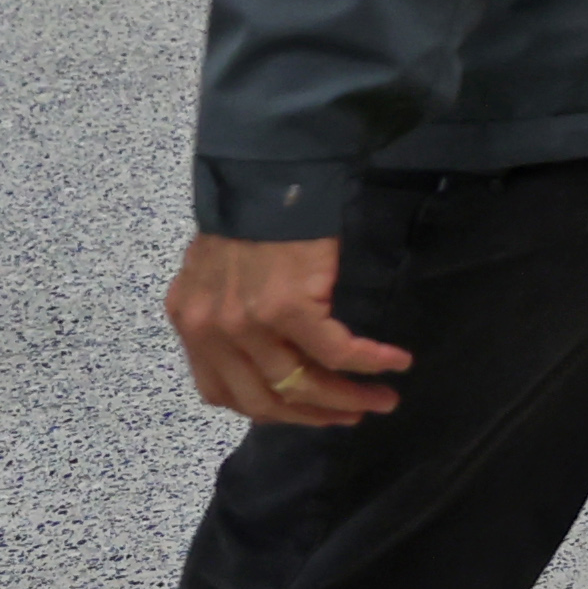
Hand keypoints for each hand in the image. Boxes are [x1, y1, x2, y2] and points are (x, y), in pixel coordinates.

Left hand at [166, 231, 409, 429]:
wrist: (273, 172)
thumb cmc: (252, 213)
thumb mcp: (215, 271)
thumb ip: (224, 313)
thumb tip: (260, 352)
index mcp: (192, 322)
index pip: (222, 393)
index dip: (268, 410)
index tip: (303, 410)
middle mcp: (212, 330)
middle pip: (263, 400)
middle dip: (312, 416)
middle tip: (350, 417)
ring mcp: (247, 322)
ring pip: (301, 384)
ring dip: (347, 399)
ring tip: (381, 400)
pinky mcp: (288, 306)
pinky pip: (336, 351)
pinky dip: (369, 362)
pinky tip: (395, 362)